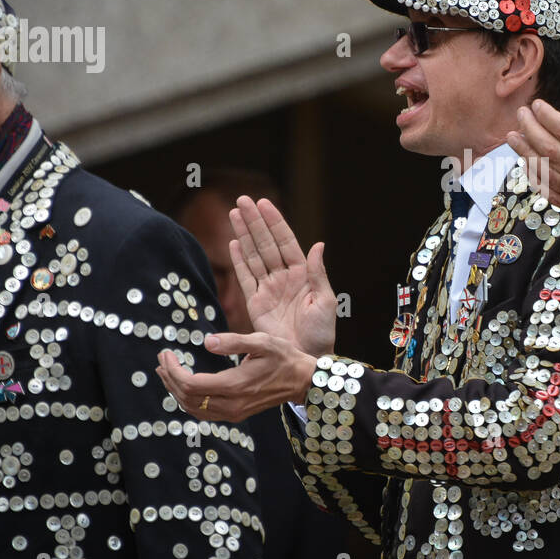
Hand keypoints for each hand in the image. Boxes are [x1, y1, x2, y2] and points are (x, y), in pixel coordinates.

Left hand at [156, 331, 317, 422]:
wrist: (302, 381)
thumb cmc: (283, 357)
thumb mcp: (262, 341)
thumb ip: (233, 342)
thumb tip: (206, 342)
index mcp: (235, 385)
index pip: (190, 384)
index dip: (173, 370)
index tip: (166, 353)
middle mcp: (231, 404)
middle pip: (187, 398)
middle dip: (169, 379)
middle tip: (161, 360)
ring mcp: (233, 413)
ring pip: (192, 408)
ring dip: (175, 391)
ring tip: (166, 373)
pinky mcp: (235, 414)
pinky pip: (203, 413)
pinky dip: (188, 401)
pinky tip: (183, 387)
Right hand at [230, 196, 335, 355]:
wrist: (305, 357)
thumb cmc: (321, 332)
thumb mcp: (326, 301)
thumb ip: (319, 273)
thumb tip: (318, 244)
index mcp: (303, 274)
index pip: (286, 242)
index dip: (275, 222)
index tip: (264, 203)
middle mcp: (284, 277)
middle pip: (266, 243)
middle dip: (254, 222)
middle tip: (242, 200)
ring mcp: (268, 288)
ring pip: (253, 255)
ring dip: (244, 234)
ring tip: (234, 213)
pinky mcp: (255, 302)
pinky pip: (245, 277)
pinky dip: (238, 259)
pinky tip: (233, 242)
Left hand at [509, 98, 559, 240]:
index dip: (548, 117)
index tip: (537, 104)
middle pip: (550, 149)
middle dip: (531, 129)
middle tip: (520, 114)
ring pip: (546, 171)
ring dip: (526, 153)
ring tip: (512, 137)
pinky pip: (552, 195)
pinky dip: (536, 180)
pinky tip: (527, 169)